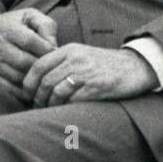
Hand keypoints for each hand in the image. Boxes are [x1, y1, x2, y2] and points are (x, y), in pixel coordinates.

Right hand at [0, 9, 57, 97]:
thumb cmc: (10, 24)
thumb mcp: (28, 15)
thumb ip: (45, 25)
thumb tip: (53, 45)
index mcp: (8, 29)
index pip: (31, 41)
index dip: (47, 49)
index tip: (57, 54)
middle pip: (26, 62)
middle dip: (43, 67)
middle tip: (54, 70)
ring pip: (19, 78)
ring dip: (36, 81)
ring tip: (47, 80)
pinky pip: (9, 89)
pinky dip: (24, 92)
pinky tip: (35, 89)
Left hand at [22, 44, 158, 107]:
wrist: (135, 66)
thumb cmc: (105, 64)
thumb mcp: (82, 55)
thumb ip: (61, 62)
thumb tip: (38, 80)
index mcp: (69, 50)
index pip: (38, 65)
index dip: (28, 82)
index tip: (27, 94)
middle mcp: (75, 59)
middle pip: (45, 81)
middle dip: (37, 98)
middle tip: (38, 106)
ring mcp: (86, 73)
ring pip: (56, 92)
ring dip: (50, 105)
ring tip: (49, 111)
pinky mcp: (96, 87)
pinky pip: (73, 100)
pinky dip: (66, 108)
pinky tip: (65, 111)